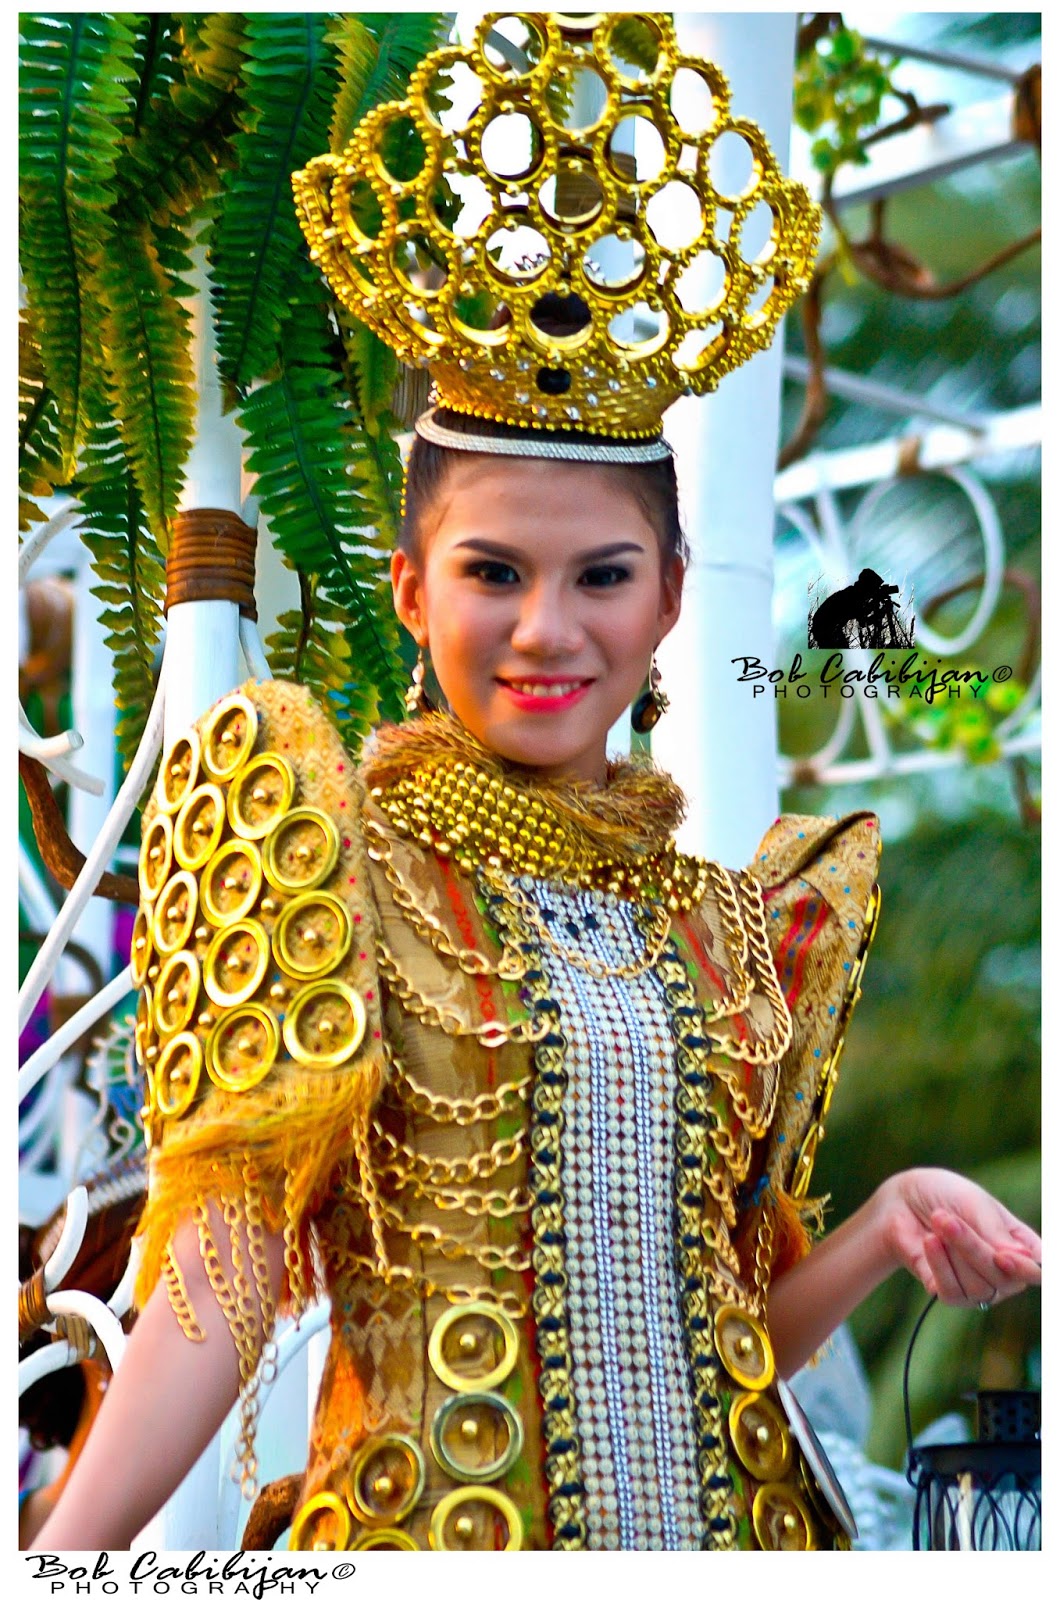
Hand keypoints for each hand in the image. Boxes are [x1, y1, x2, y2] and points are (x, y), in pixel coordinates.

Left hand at [878, 1167, 1041, 1307]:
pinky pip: (951, 1293)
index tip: (1005, 1256)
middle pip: (1004, 1279)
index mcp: (1021, 1246)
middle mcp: (1005, 1272)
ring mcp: (979, 1286)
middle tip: (948, 1219)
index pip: (1038, 1270)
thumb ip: (996, 1231)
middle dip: (973, 1247)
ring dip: (954, 1251)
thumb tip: (1025, 1260)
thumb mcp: (973, 1203)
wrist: (903, 1200)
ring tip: (937, 1221)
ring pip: (978, 1288)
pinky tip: (929, 1241)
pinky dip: (939, 1266)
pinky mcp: (950, 1294)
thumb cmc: (946, 1196)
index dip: (1026, 1270)